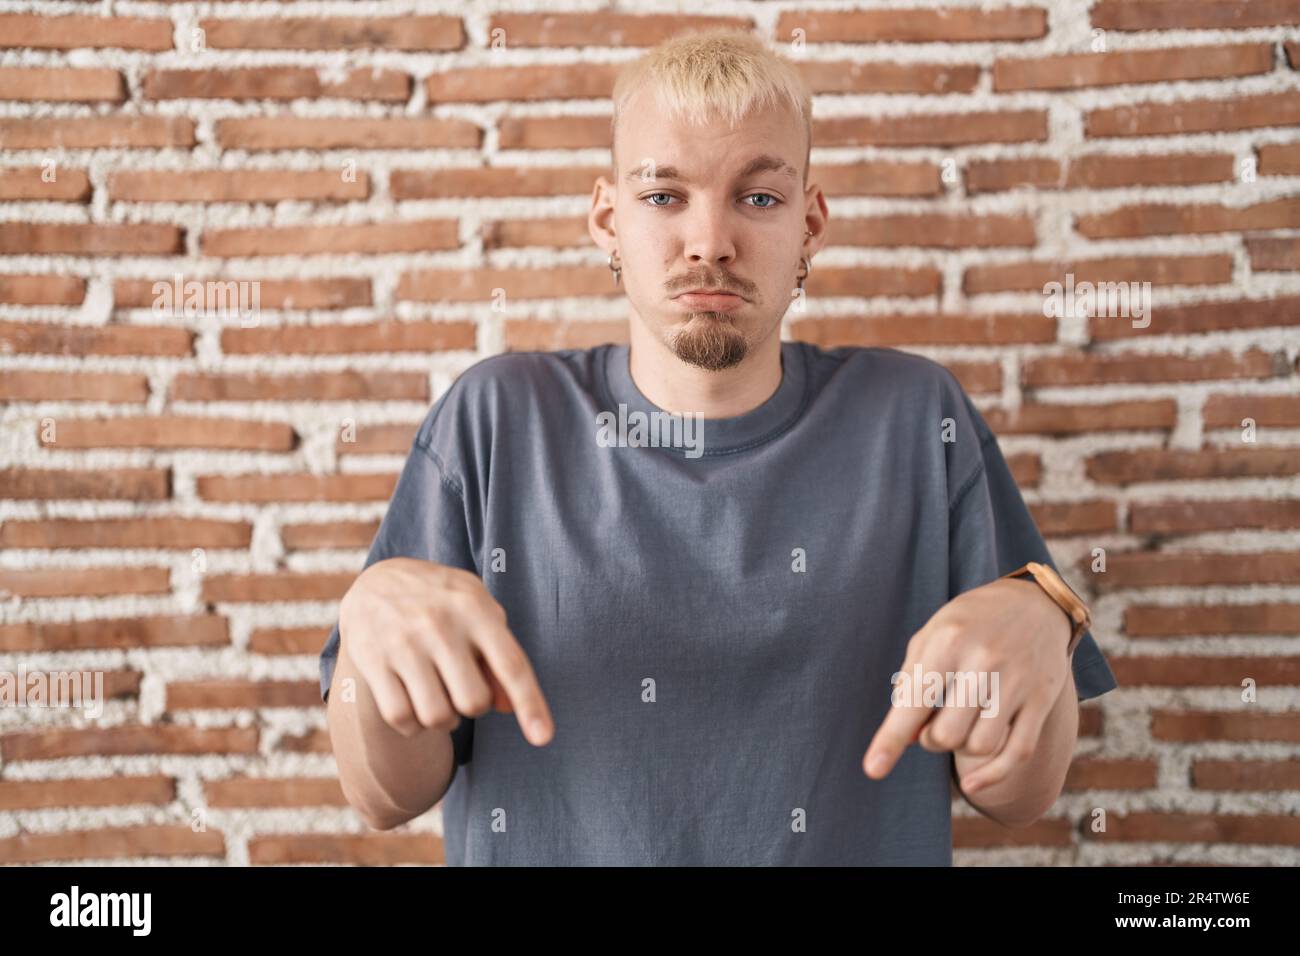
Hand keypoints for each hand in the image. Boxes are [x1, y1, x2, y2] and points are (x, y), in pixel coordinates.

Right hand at [339, 557, 554, 745]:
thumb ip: (499, 655)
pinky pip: (400, 718)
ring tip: (438, 696)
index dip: (530, 704)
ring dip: (444, 720)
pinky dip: (412, 725)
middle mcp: (439, 624)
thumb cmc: (443, 602)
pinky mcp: (373, 660)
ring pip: (436, 716)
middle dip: (474, 707)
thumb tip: (508, 708)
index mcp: (474, 608)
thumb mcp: (478, 612)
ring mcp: (403, 643)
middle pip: (473, 702)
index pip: (510, 664)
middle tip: (463, 688)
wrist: (377, 579)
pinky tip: (413, 704)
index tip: (544, 739)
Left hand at [862, 576, 1070, 793]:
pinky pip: (1017, 752)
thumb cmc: (970, 623)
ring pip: (978, 746)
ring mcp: (1017, 682)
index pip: (914, 701)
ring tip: (958, 726)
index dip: (890, 739)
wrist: (1035, 604)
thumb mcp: (932, 636)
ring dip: (960, 748)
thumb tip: (904, 737)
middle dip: (930, 739)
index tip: (873, 770)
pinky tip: (971, 783)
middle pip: (946, 733)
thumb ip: (911, 681)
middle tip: (932, 723)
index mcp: (948, 641)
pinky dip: (991, 775)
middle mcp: (984, 661)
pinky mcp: (1042, 699)